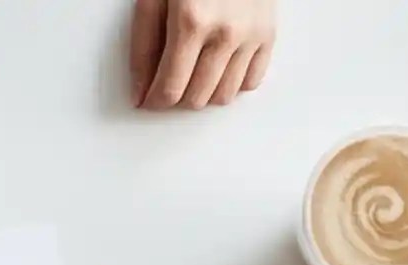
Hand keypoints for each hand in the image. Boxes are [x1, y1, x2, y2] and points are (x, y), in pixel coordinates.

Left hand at [130, 0, 275, 109]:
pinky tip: (217, 69)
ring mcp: (251, 35)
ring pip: (224, 96)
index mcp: (191, 21)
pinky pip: (251, 82)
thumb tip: (139, 92)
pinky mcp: (268, 34)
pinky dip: (232, 84)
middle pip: (197, 98)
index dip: (154, 100)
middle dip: (176, 97)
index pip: (170, 88)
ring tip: (192, 74)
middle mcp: (226, 32)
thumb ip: (143, 47)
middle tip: (167, 80)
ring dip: (203, 94)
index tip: (147, 99)